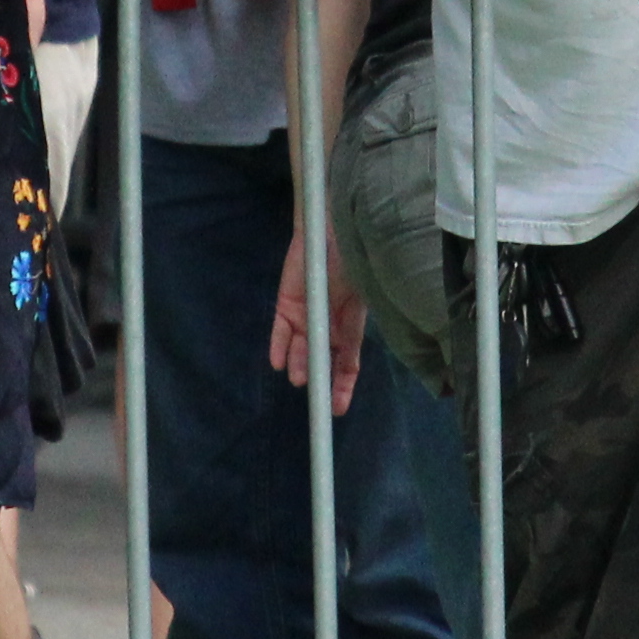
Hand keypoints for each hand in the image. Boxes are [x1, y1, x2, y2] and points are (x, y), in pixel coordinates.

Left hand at [267, 230, 366, 415]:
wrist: (330, 228)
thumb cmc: (353, 260)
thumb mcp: (360, 296)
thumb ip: (352, 326)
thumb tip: (350, 358)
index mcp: (351, 325)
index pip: (347, 364)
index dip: (343, 388)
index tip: (337, 410)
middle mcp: (326, 325)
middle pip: (320, 360)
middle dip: (316, 376)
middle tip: (312, 389)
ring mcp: (305, 315)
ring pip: (299, 348)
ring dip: (298, 363)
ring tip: (297, 377)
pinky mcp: (285, 304)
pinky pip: (279, 330)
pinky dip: (278, 346)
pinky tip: (277, 362)